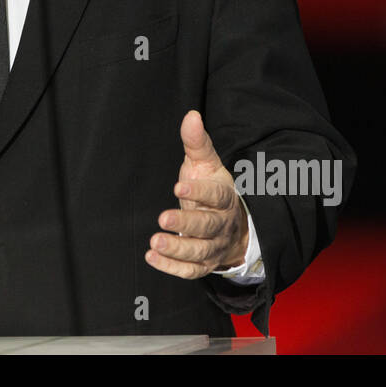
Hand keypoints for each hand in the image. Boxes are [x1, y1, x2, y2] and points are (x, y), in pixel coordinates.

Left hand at [145, 109, 248, 278]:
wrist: (233, 225)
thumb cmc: (213, 189)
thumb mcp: (206, 164)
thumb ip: (197, 142)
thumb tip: (191, 115)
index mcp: (225, 197)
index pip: (216, 195)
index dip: (199, 192)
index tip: (178, 187)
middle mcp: (222, 224)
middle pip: (207, 226)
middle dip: (186, 224)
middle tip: (163, 219)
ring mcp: (214, 246)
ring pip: (199, 251)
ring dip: (177, 249)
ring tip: (155, 242)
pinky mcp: (205, 264)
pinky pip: (191, 271)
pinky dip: (172, 267)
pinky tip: (152, 257)